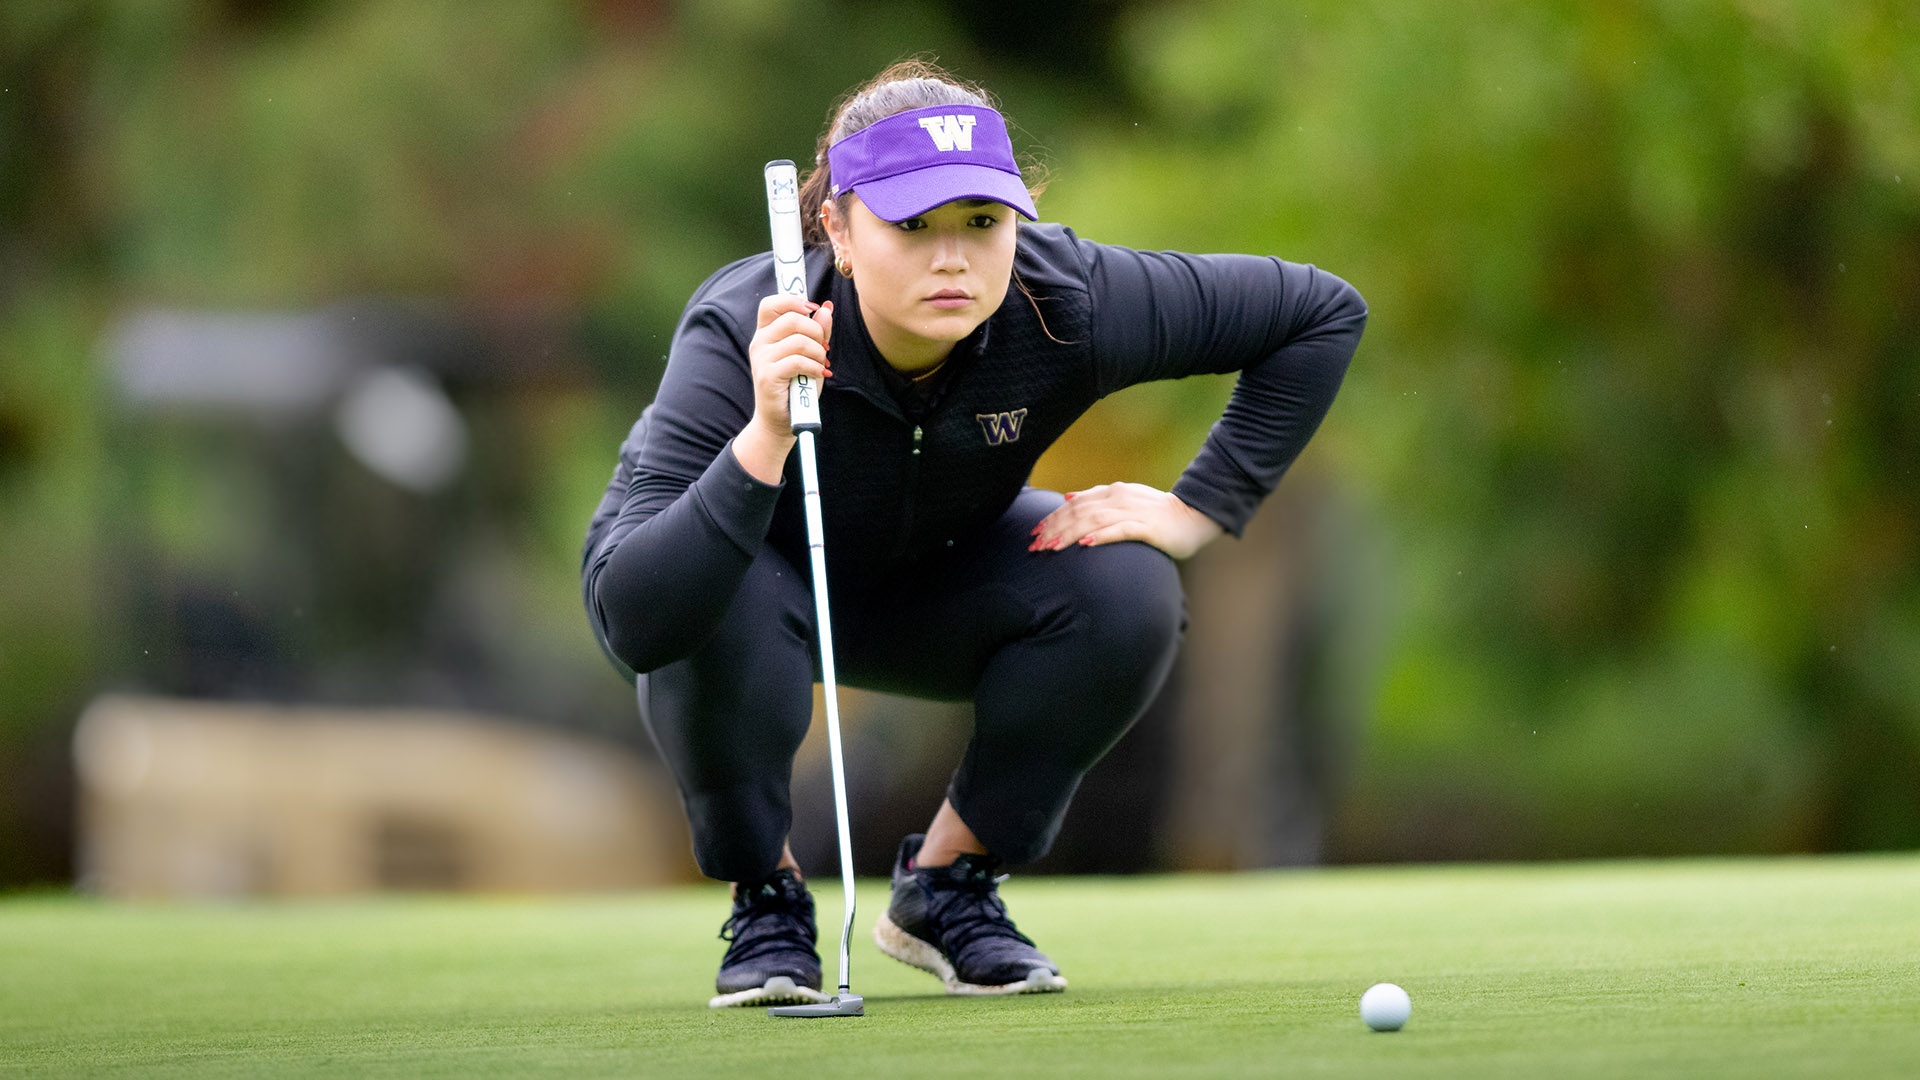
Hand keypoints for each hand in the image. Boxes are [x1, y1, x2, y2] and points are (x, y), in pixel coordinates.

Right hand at [747, 294, 833, 436]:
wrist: (782, 421)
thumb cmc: (797, 386)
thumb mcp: (811, 355)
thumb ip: (817, 331)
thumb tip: (826, 307)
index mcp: (766, 333)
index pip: (771, 304)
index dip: (793, 300)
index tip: (812, 309)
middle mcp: (760, 342)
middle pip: (792, 319)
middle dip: (817, 331)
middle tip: (823, 347)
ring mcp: (761, 359)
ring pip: (799, 340)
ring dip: (818, 353)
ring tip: (820, 365)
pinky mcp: (768, 376)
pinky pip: (798, 361)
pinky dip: (814, 367)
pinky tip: (817, 375)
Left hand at [1028, 483, 1224, 560]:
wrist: (1194, 516)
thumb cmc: (1157, 513)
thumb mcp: (1124, 501)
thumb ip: (1096, 499)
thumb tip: (1068, 498)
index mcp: (1112, 492)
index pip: (1075, 503)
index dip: (1053, 517)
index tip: (1034, 533)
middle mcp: (1119, 498)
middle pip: (1079, 512)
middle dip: (1054, 529)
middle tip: (1035, 546)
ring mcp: (1133, 511)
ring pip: (1094, 521)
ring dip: (1070, 534)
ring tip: (1052, 547)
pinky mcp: (1147, 527)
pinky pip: (1121, 530)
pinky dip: (1102, 536)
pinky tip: (1086, 544)